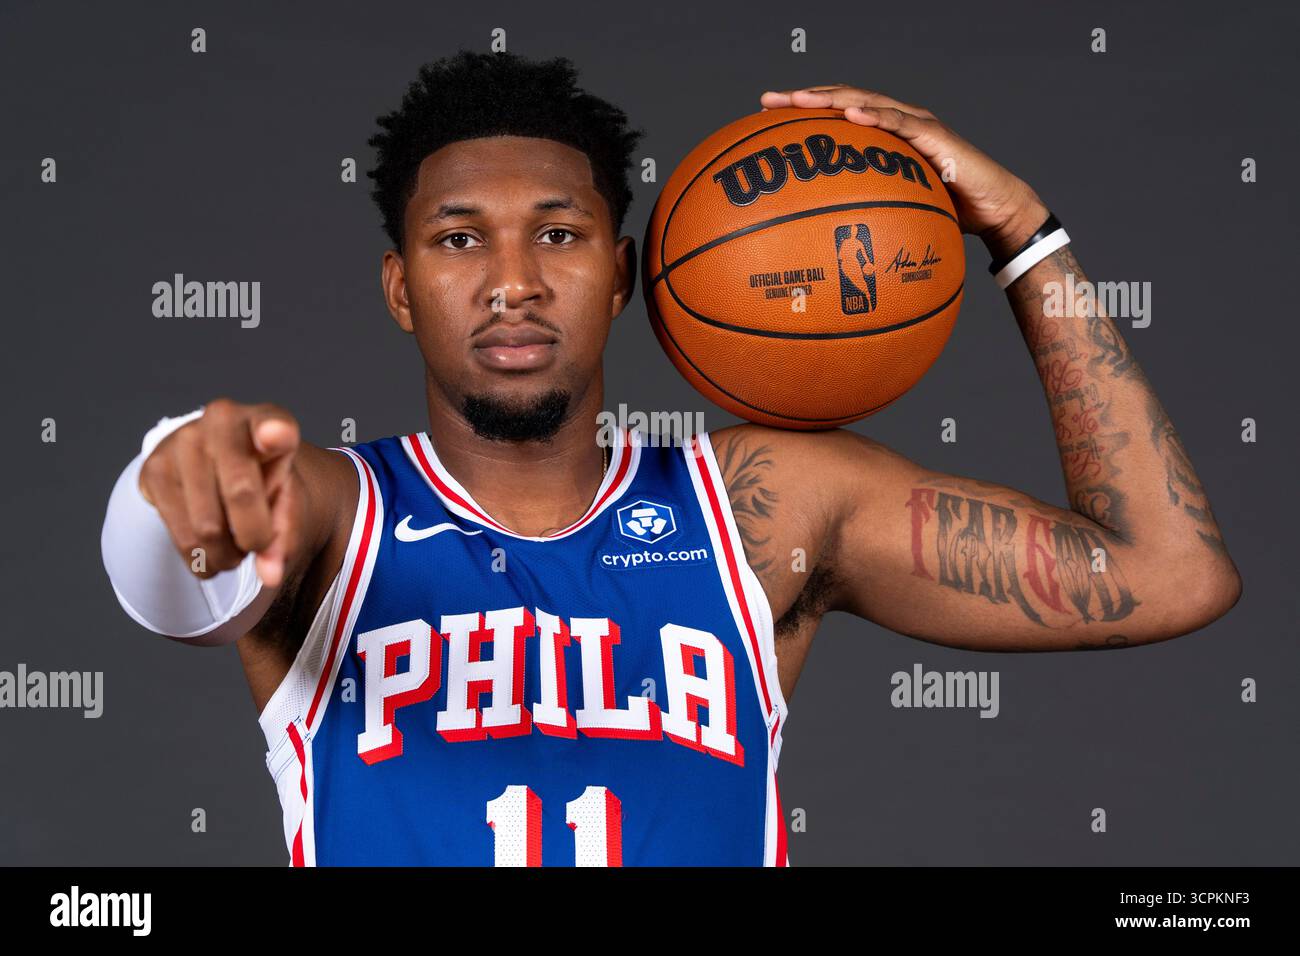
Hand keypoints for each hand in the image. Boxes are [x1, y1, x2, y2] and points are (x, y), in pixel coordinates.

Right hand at [138, 398, 304, 587]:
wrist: (217, 463)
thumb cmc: (261, 480)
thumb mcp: (285, 500)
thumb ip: (285, 535)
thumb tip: (269, 576)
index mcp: (269, 420)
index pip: (275, 425)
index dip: (275, 433)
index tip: (276, 436)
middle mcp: (223, 420)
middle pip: (241, 493)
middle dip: (254, 537)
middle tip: (256, 547)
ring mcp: (183, 440)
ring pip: (208, 525)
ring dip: (227, 555)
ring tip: (234, 550)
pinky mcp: (153, 468)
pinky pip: (181, 535)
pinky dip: (201, 559)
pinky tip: (211, 552)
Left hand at [760, 86, 1048, 257]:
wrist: (994, 209)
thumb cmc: (944, 212)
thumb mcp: (894, 214)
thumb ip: (862, 217)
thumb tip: (818, 247)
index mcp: (881, 136)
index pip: (834, 115)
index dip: (800, 111)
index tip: (762, 115)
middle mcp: (895, 121)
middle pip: (842, 100)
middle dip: (803, 98)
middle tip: (768, 101)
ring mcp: (917, 125)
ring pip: (868, 103)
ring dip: (833, 99)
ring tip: (801, 99)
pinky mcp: (937, 137)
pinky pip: (903, 124)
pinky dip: (878, 117)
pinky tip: (853, 116)